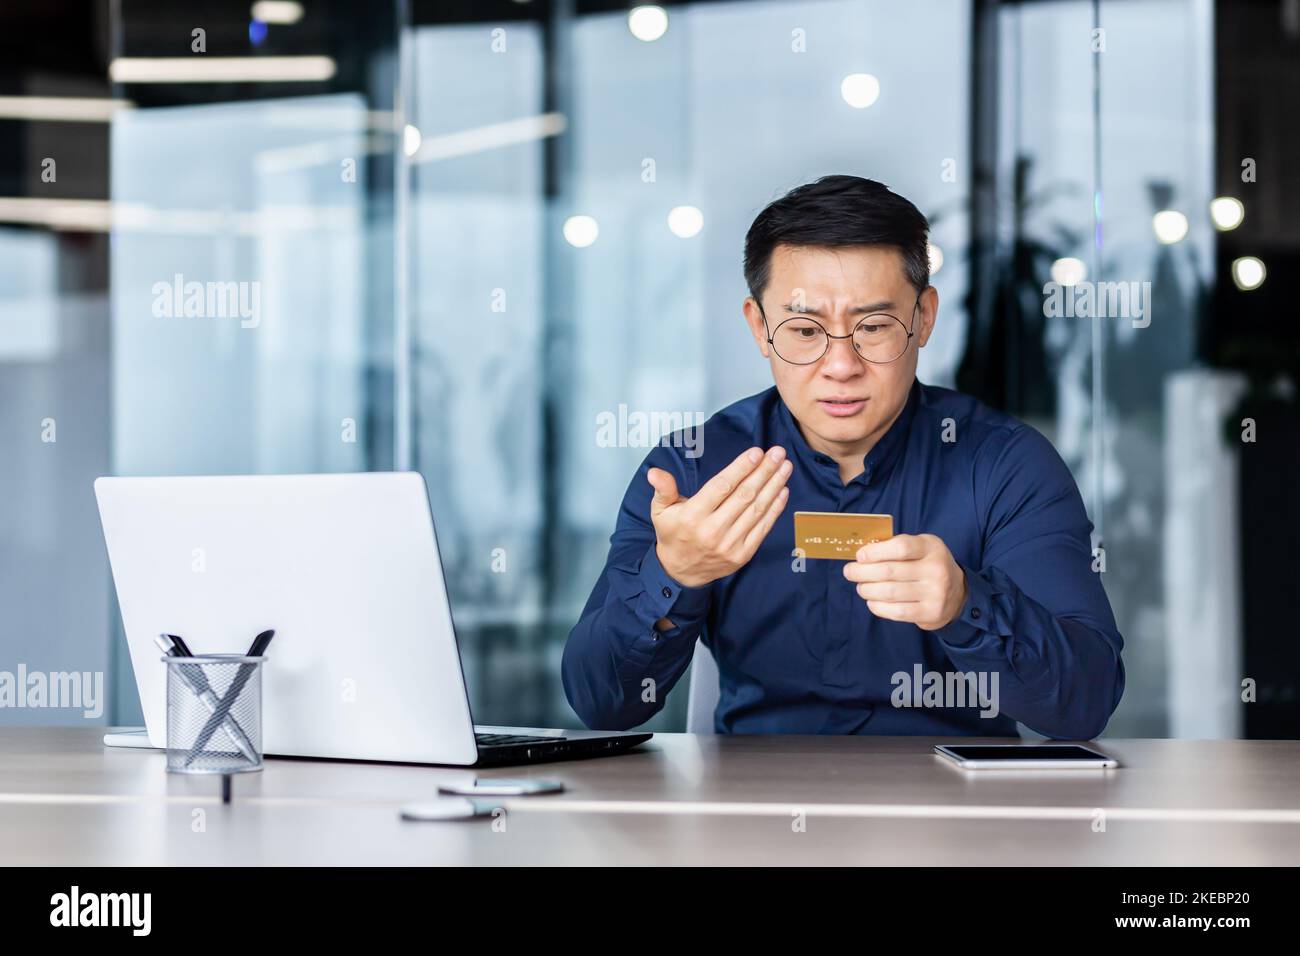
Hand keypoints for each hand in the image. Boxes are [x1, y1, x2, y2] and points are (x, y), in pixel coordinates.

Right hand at [647, 446, 791, 588]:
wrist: (681, 572)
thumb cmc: (673, 534)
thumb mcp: (660, 511)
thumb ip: (663, 489)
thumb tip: (654, 472)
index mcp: (692, 516)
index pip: (722, 487)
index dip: (741, 468)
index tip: (756, 452)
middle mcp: (712, 530)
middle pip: (744, 495)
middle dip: (764, 471)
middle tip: (778, 453)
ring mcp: (730, 544)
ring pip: (757, 509)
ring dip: (774, 486)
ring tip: (785, 467)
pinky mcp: (743, 554)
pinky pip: (762, 528)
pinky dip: (775, 508)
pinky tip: (783, 490)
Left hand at [842, 533, 967, 630]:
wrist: (957, 593)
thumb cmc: (927, 565)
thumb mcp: (920, 547)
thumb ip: (895, 547)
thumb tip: (861, 555)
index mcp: (931, 547)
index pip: (900, 547)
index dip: (875, 552)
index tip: (859, 556)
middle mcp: (936, 569)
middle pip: (889, 571)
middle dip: (862, 572)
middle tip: (850, 572)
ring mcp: (935, 593)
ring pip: (889, 593)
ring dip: (867, 590)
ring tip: (861, 587)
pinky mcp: (931, 613)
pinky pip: (896, 612)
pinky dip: (878, 607)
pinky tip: (872, 601)